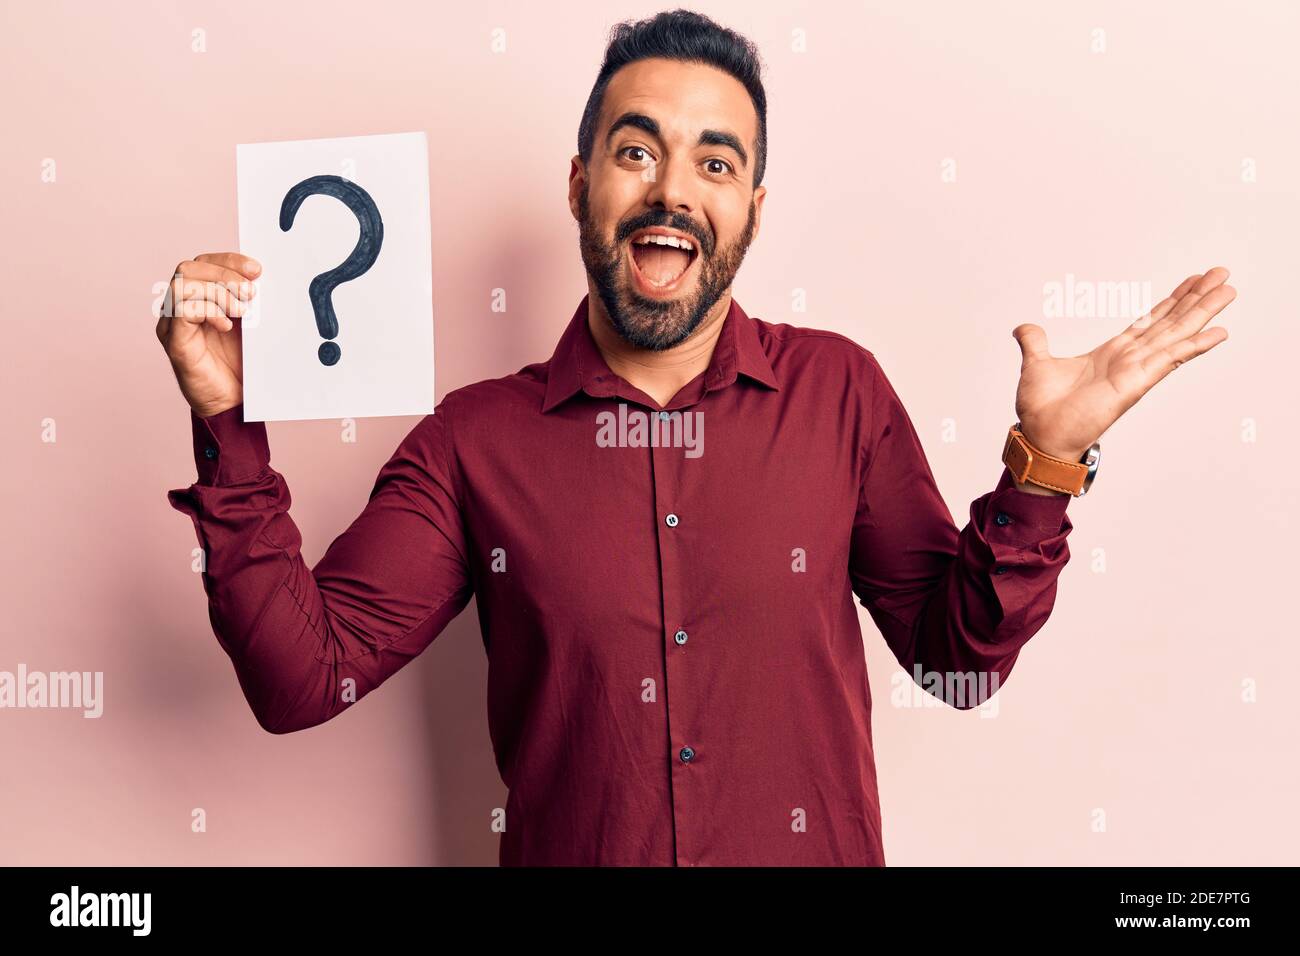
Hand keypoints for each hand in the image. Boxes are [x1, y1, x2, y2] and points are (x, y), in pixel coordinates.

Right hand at [156, 253, 260, 417]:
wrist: (233, 403)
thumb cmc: (240, 365)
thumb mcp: (249, 325)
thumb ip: (248, 301)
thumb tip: (261, 277)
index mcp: (198, 299)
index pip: (204, 262)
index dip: (229, 261)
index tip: (257, 271)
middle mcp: (180, 308)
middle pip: (188, 268)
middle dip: (223, 274)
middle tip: (251, 293)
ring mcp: (173, 325)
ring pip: (181, 285)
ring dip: (217, 292)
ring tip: (241, 311)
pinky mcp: (175, 343)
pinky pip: (180, 312)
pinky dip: (207, 311)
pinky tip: (226, 326)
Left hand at [1010, 267, 1234, 460]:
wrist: (1040, 435)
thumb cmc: (1041, 410)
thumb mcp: (1036, 364)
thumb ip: (1034, 343)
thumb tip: (1023, 329)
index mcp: (1112, 354)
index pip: (1149, 321)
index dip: (1171, 301)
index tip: (1193, 281)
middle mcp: (1130, 360)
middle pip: (1171, 322)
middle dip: (1197, 298)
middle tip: (1222, 274)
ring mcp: (1136, 371)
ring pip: (1177, 334)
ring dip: (1203, 312)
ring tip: (1228, 290)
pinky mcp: (1136, 383)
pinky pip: (1170, 359)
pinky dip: (1194, 345)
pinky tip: (1218, 331)